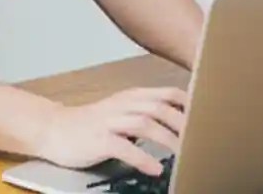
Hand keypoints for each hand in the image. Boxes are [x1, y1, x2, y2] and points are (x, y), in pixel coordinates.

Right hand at [33, 87, 186, 176]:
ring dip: (167, 139)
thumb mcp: (121, 112)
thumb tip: (179, 123)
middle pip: (159, 107)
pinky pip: (123, 146)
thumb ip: (146, 113)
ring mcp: (109, 121)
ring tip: (184, 155)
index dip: (189, 104)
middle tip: (201, 141)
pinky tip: (155, 169)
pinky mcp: (98, 139)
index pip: (167, 94)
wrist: (54, 129)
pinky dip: (141, 157)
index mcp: (131, 97)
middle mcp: (122, 104)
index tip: (208, 118)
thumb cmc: (91, 124)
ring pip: (144, 123)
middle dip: (183, 124)